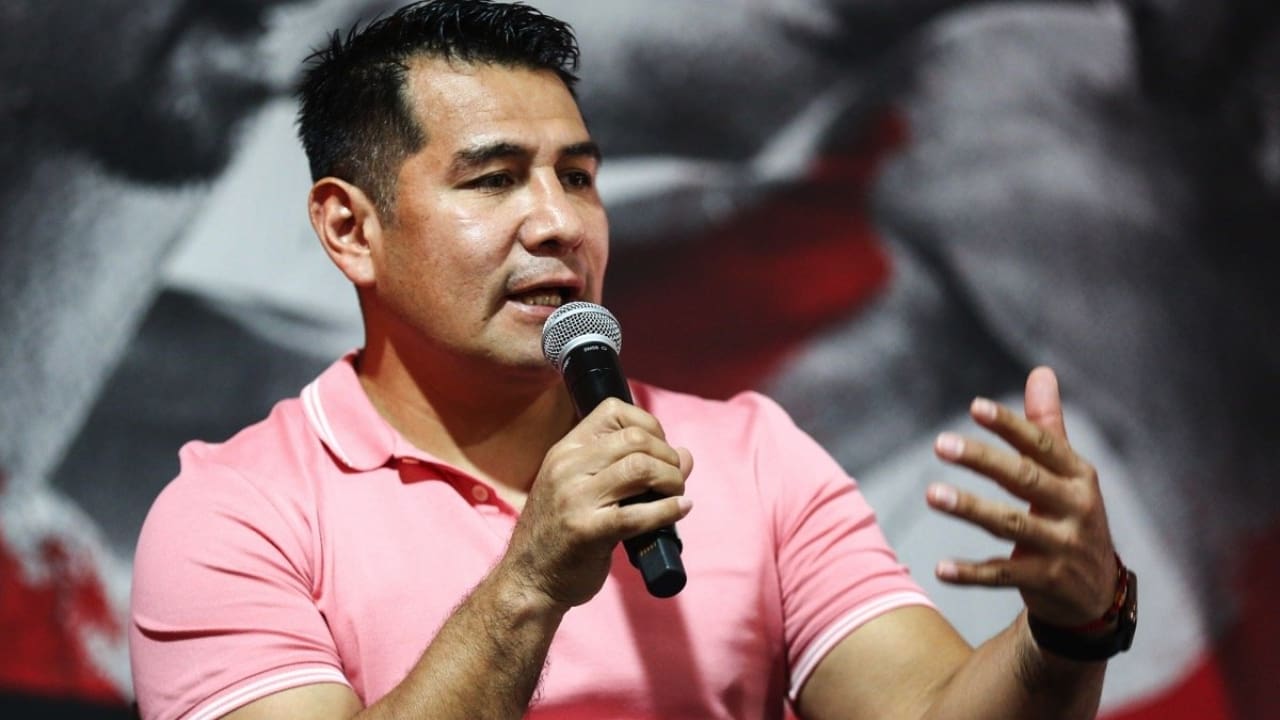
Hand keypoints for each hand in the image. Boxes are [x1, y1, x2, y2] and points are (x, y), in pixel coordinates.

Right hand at [502, 398, 693, 610]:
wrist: (528, 580)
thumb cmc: (561, 535)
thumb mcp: (580, 489)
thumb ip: (626, 468)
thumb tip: (684, 455)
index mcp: (565, 451)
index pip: (614, 411)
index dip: (650, 425)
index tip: (660, 450)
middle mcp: (567, 468)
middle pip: (635, 440)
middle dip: (667, 456)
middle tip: (674, 479)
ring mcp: (575, 500)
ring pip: (640, 469)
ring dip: (671, 480)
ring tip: (676, 495)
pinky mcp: (587, 532)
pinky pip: (638, 514)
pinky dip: (669, 510)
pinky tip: (680, 510)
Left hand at [925, 367, 1118, 625]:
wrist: (1097, 595)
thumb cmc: (1071, 519)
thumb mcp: (1068, 475)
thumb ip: (1047, 427)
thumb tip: (1040, 372)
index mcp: (1078, 477)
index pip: (1041, 444)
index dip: (1009, 425)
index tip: (974, 407)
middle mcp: (1076, 509)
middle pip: (1023, 479)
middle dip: (982, 460)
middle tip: (939, 443)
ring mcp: (1064, 547)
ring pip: (1011, 525)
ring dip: (970, 508)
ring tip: (931, 493)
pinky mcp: (1049, 582)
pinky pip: (1004, 575)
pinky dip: (972, 573)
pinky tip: (940, 567)